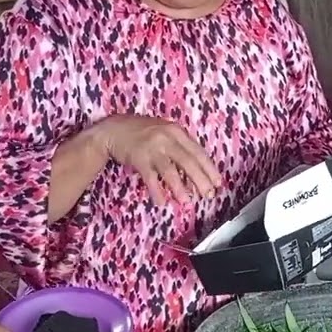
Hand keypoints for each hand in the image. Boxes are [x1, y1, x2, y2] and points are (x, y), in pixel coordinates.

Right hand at [94, 116, 222, 204]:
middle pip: (188, 162)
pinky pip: (151, 178)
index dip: (209, 169)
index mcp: (177, 132)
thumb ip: (179, 146)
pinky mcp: (139, 158)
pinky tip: (162, 201)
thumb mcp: (164, 132)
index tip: (218, 182)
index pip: (198, 152)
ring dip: (180, 188)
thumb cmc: (141, 133)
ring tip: (187, 202)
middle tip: (208, 195)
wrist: (113, 130)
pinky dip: (157, 191)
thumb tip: (195, 171)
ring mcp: (152, 148)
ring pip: (171, 171)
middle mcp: (167, 138)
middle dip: (200, 180)